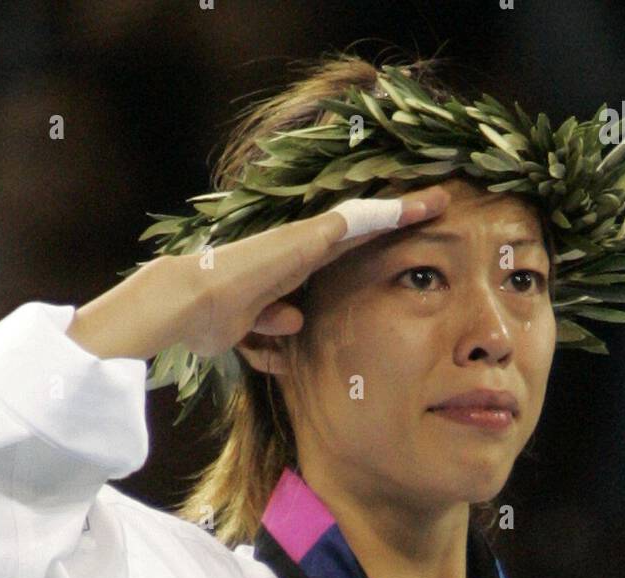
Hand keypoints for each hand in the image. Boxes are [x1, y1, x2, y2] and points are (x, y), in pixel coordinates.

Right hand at [160, 183, 451, 357]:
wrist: (186, 305)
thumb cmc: (209, 321)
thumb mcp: (252, 332)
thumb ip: (274, 326)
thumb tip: (297, 322)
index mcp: (291, 269)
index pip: (342, 253)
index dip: (372, 245)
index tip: (401, 240)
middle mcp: (301, 248)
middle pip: (361, 228)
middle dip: (397, 218)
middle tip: (434, 205)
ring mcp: (304, 240)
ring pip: (364, 217)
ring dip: (402, 209)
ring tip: (438, 199)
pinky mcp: (305, 238)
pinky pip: (355, 220)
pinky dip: (386, 213)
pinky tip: (417, 206)